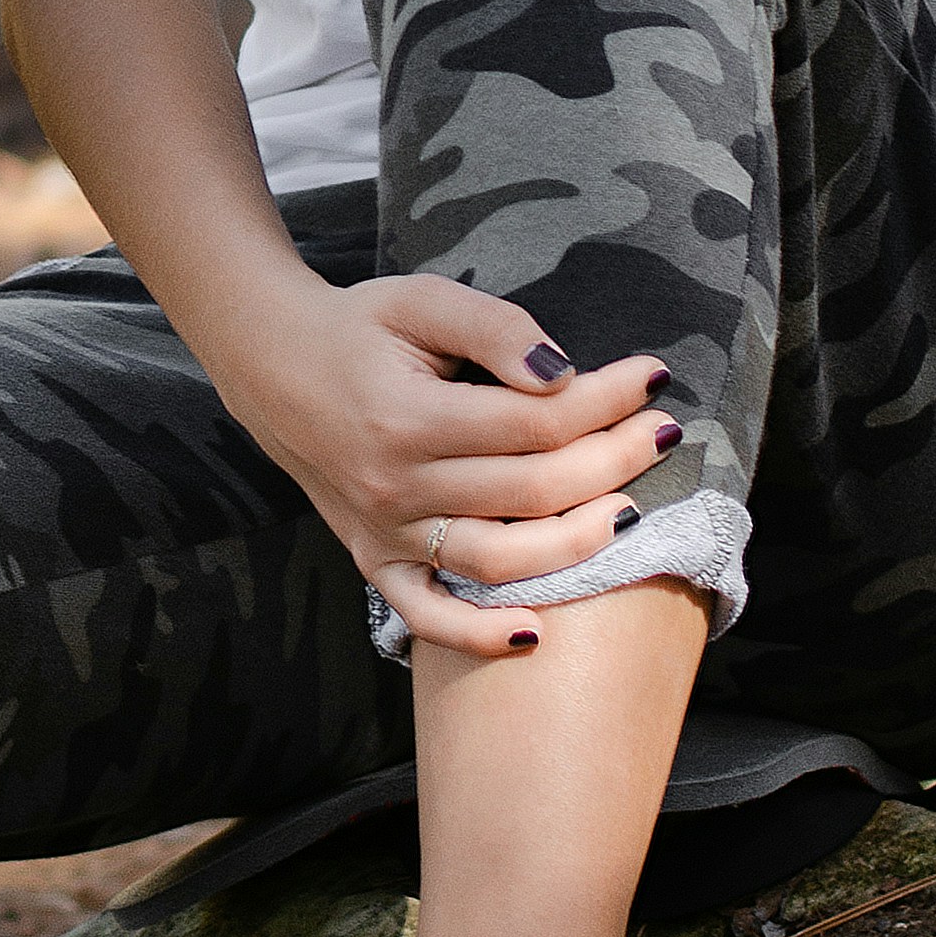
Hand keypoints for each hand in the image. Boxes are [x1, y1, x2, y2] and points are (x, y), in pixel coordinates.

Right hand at [207, 270, 683, 661]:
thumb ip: (495, 328)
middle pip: (532, 490)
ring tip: (632, 512)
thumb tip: (563, 375)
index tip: (653, 377)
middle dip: (613, 460)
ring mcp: (384, 533)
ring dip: (577, 545)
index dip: (606, 399)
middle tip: (663, 433)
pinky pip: (428, 614)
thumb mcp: (422, 300)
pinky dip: (478, 636)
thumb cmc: (359, 328)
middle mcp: (395, 486)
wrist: (272, 367)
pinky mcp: (373, 560)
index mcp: (407, 418)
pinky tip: (536, 634)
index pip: (535, 422)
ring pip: (498, 561)